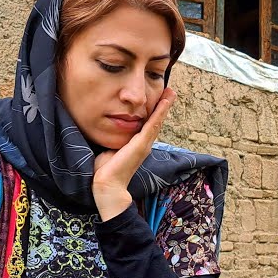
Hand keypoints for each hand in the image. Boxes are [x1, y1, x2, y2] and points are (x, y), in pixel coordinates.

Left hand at [92, 87, 177, 219]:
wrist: (107, 185)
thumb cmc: (105, 170)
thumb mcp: (110, 149)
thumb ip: (114, 140)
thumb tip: (109, 130)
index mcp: (137, 145)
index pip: (148, 125)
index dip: (155, 112)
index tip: (159, 100)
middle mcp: (144, 144)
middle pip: (157, 121)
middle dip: (163, 106)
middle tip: (171, 92)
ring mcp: (145, 144)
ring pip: (157, 121)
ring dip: (165, 106)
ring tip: (171, 93)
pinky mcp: (141, 145)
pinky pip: (152, 125)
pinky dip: (159, 112)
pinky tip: (164, 102)